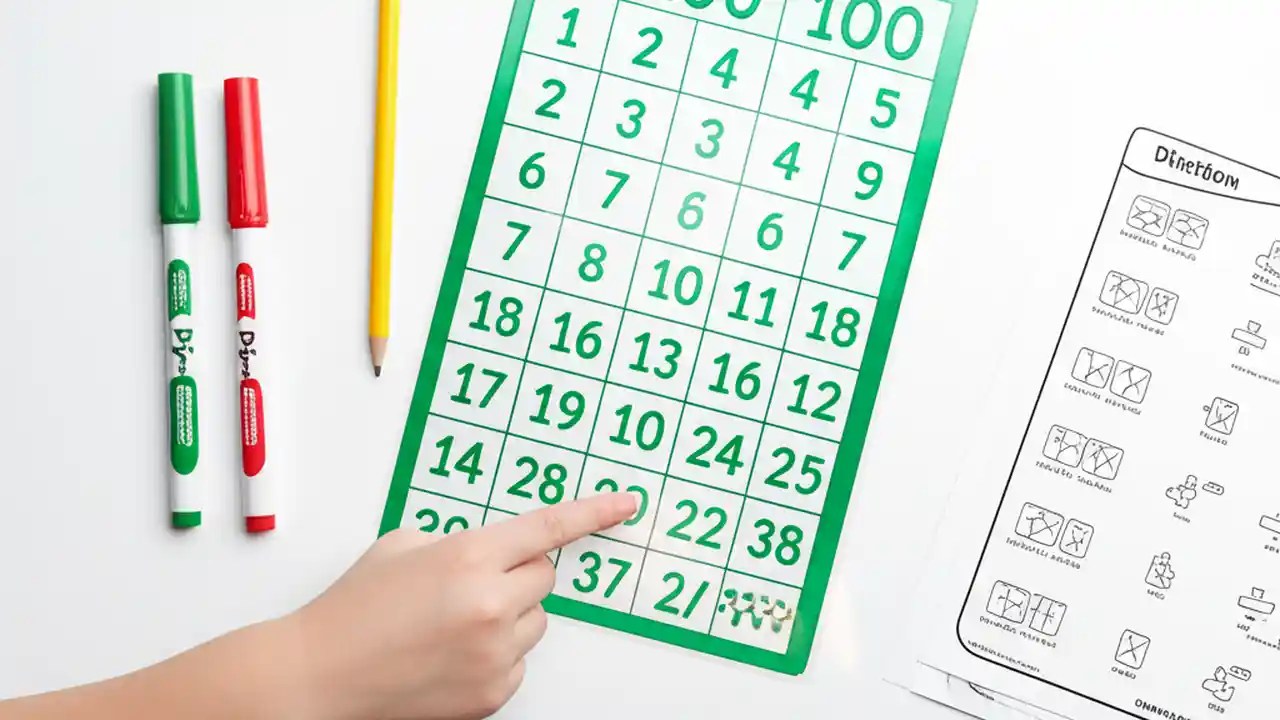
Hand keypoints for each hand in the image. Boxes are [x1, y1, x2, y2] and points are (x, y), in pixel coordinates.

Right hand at [291, 492, 637, 719]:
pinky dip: (496, 655)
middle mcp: (490, 603)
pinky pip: (518, 661)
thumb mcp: (402, 546)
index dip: (595, 513)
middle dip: (518, 573)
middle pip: (545, 576)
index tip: (626, 505)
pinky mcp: (493, 692)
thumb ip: (457, 541)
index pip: (549, 527)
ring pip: (535, 621)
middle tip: (474, 583)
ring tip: (451, 625)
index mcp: (468, 556)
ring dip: (508, 616)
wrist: (321, 676)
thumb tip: (490, 550)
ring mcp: (495, 653)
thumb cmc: (354, 610)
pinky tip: (451, 655)